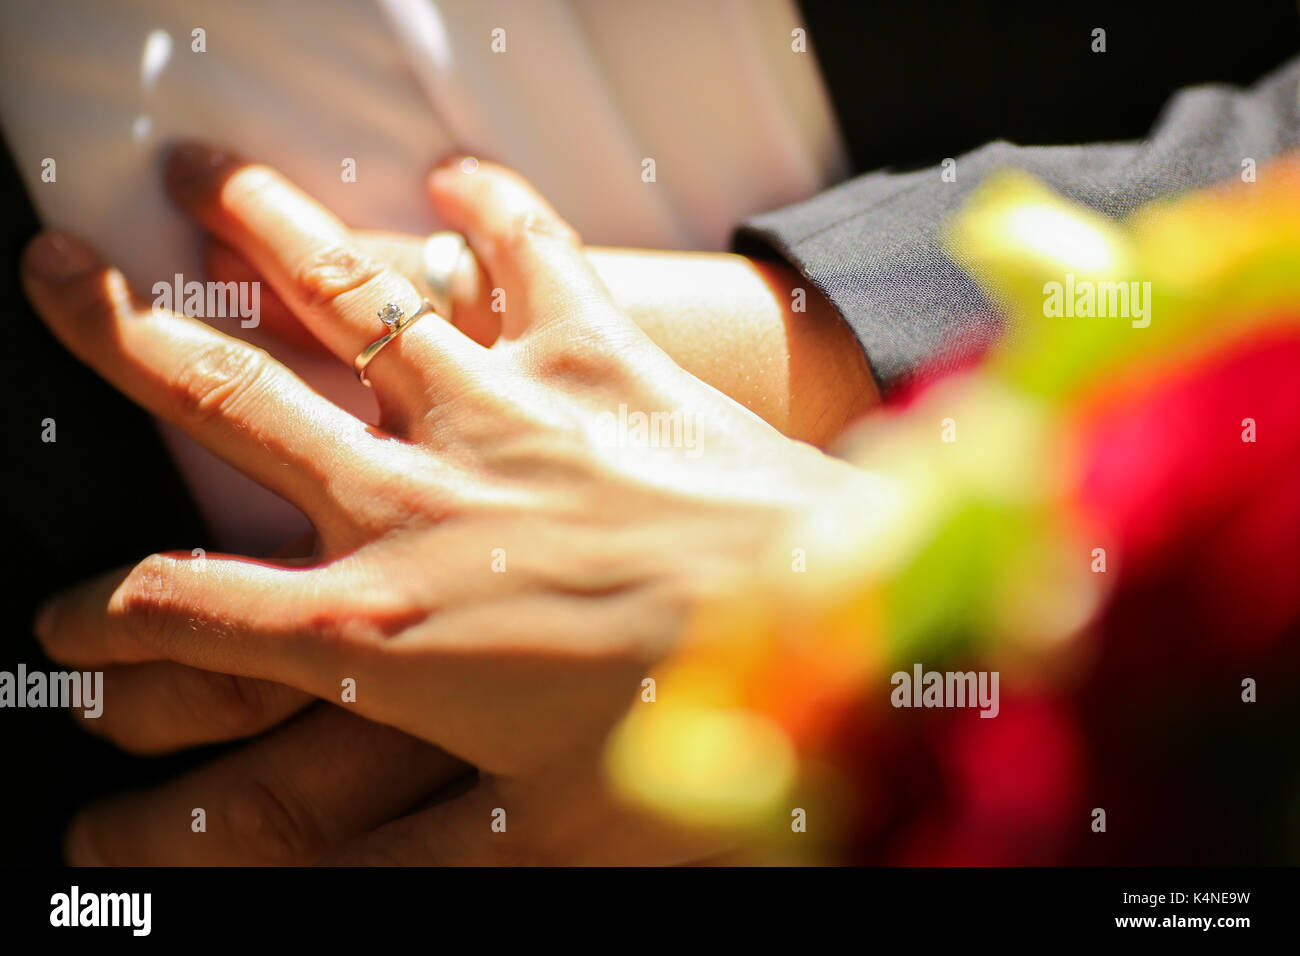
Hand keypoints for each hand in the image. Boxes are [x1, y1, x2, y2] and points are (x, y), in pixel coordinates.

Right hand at [24, 144, 874, 863]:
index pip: (187, 612)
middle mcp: (418, 501)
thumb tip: (275, 907)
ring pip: (354, 296)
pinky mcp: (601, 364)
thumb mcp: (532, 843)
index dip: (105, 617)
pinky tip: (452, 173)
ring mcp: (504, 415)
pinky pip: (532, 261)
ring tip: (204, 174)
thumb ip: (395, 871)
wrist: (841, 641)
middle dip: (126, 336)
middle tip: (54, 274)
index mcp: (384, 628)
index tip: (64, 619)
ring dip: (270, 229)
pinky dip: (490, 211)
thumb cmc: (694, 748)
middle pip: (230, 400)